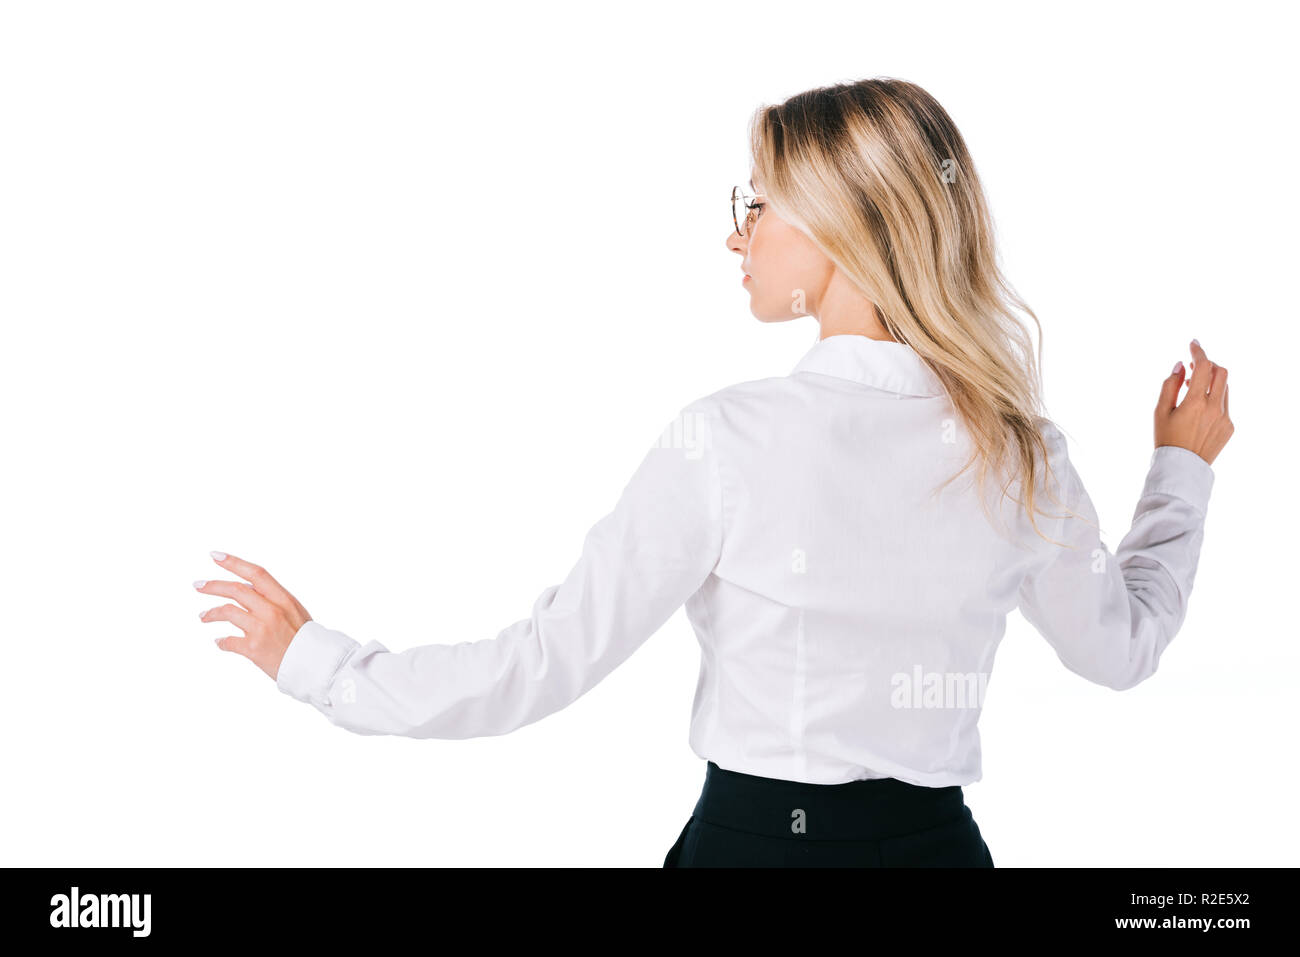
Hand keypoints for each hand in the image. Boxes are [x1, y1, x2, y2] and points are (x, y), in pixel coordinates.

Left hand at [196, 551, 311, 681]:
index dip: (234, 562)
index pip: (256, 573)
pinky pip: (229, 641)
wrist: (315, 665)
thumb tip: (249, 588)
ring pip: (227, 612)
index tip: (215, 556)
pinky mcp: (253, 649)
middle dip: (213, 586)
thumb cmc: (305, 639)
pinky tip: (220, 642)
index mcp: (284, 598)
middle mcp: (271, 611)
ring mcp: (261, 629)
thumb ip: (273, 599)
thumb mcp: (295, 610)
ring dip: (211, 613)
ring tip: (203, 616)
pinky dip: (222, 642)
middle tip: (198, 585)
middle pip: (235, 590)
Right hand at [1154, 339, 1232, 466]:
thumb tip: (1180, 366)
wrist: (1181, 469)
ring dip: (1211, 382)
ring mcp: (1225, 418)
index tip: (1193, 344)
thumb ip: (1170, 385)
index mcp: (1196, 403)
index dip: (1199, 352)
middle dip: (1209, 365)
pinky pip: (1225, 405)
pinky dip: (1213, 399)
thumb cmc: (1166, 439)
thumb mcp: (1160, 411)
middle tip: (1193, 368)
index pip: (1204, 367)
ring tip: (1193, 389)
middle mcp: (1214, 408)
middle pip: (1222, 372)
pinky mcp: (1229, 427)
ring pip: (1224, 388)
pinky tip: (1199, 411)